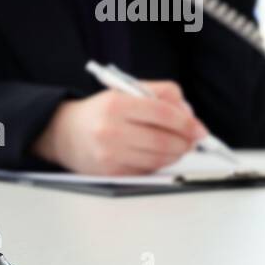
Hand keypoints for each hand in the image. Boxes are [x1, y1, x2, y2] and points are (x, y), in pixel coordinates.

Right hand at [32, 80, 210, 174]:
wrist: (65, 133)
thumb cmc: (101, 111)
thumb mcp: (126, 91)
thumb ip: (161, 94)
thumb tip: (189, 114)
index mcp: (117, 104)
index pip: (163, 113)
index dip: (187, 123)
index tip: (199, 129)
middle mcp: (111, 129)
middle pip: (164, 140)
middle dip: (186, 142)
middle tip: (194, 140)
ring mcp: (110, 154)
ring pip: (158, 159)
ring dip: (176, 154)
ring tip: (179, 147)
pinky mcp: (111, 173)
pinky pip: (147, 171)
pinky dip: (159, 163)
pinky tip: (159, 155)